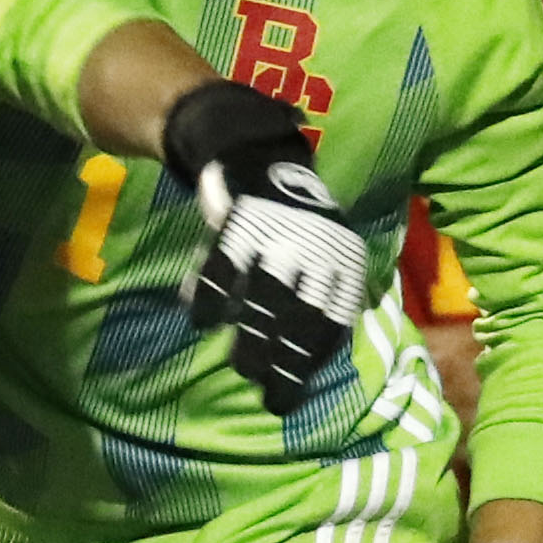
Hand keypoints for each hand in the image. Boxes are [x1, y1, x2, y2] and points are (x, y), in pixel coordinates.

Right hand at [165, 80, 367, 401]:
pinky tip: (201, 321)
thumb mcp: (322, 248)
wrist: (251, 146)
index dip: (311, 361)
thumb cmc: (291, 213)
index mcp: (341, 256)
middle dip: (284, 362)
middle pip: (301, 317)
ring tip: (240, 368)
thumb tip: (308, 352)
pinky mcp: (240, 223)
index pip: (332, 320)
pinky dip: (211, 298)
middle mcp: (315, 248)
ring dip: (253, 341)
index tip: (292, 392)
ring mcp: (277, 235)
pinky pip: (223, 270)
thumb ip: (317, 293)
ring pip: (265, 300)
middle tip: (269, 396)